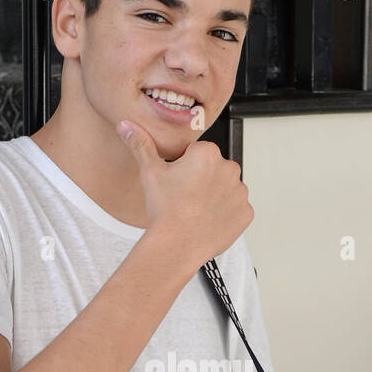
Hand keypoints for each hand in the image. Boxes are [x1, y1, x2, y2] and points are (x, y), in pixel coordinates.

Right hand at [116, 119, 252, 267]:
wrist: (177, 245)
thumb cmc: (165, 210)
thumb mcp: (150, 172)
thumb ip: (140, 144)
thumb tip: (126, 126)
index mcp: (208, 153)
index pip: (197, 153)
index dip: (185, 167)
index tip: (177, 182)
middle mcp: (230, 168)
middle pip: (214, 169)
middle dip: (202, 180)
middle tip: (184, 197)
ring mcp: (240, 192)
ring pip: (225, 189)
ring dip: (214, 196)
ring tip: (195, 210)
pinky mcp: (245, 213)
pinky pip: (235, 209)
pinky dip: (224, 214)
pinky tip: (207, 220)